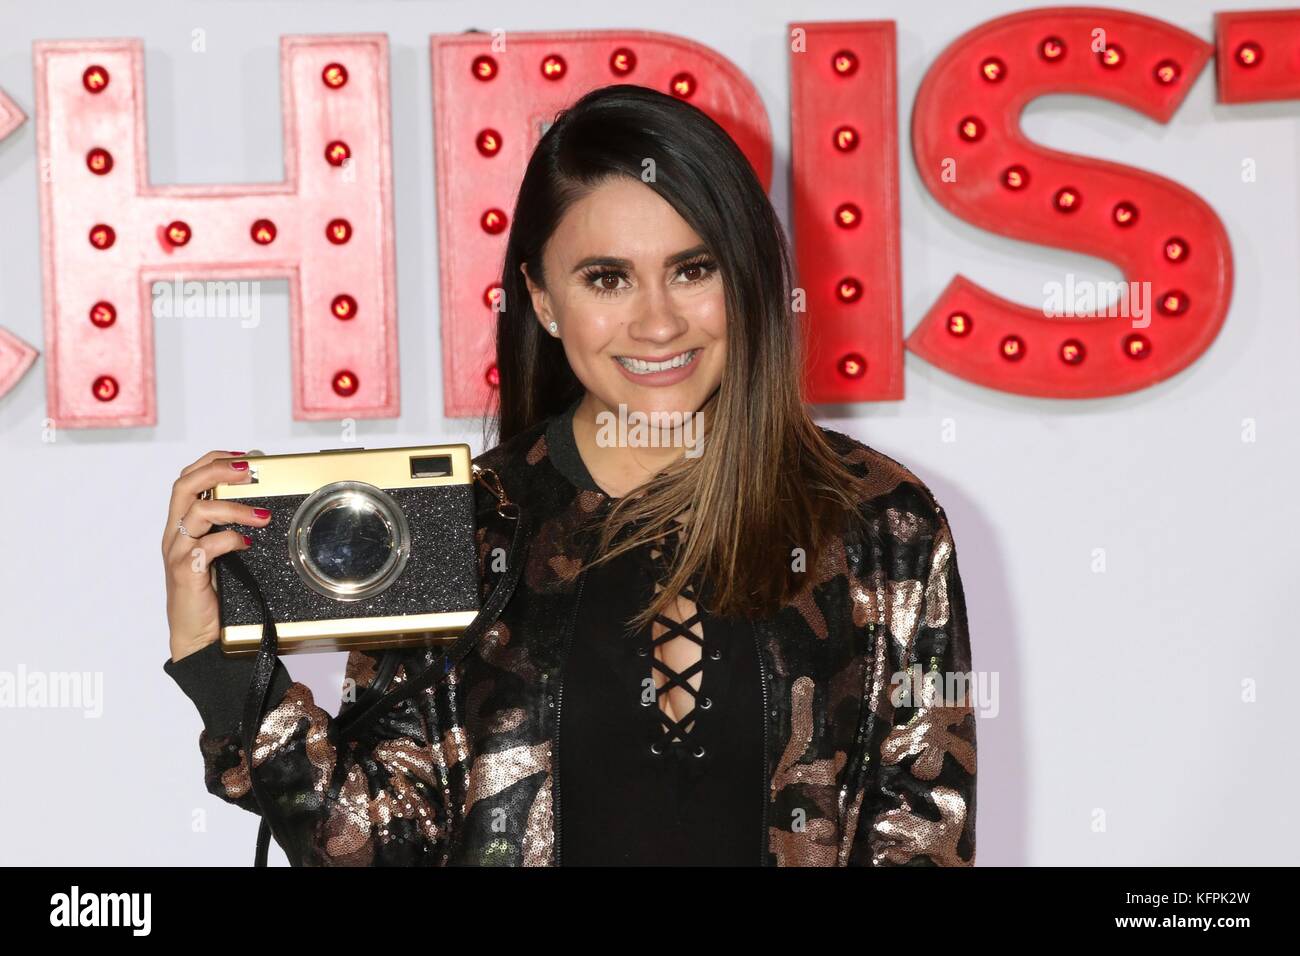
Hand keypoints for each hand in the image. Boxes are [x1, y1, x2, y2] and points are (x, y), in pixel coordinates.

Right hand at [163, 450, 270, 662]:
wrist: (199, 638)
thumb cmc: (214, 595)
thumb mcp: (222, 556)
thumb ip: (231, 531)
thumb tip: (264, 508)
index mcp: (182, 526)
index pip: (188, 478)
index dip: (213, 461)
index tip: (244, 457)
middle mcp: (175, 535)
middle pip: (184, 485)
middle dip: (217, 469)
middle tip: (250, 471)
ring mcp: (177, 553)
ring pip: (196, 511)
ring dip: (233, 507)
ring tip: (262, 515)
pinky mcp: (185, 573)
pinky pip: (205, 547)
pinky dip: (229, 540)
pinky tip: (247, 544)